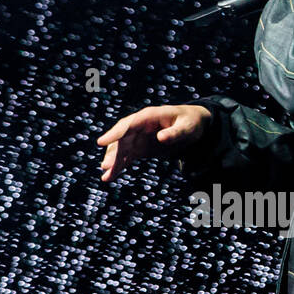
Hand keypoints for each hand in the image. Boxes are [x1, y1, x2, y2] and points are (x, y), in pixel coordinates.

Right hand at [96, 104, 212, 182]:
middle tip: (105, 167)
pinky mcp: (140, 147)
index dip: (115, 133)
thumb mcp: (187, 127)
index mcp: (149, 116)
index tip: (102, 142)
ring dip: (113, 163)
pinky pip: (127, 157)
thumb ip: (175, 133)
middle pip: (122, 139)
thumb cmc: (190, 123)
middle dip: (113, 153)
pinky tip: (110, 177)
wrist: (191, 126)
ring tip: (106, 177)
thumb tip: (161, 138)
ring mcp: (138, 137)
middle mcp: (139, 126)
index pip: (129, 124)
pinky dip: (119, 166)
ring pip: (121, 150)